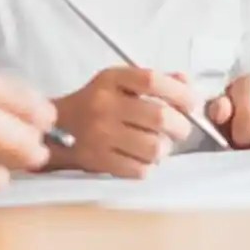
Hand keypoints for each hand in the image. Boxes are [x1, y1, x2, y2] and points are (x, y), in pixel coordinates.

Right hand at [49, 67, 197, 177]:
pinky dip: (147, 165)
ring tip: (157, 143)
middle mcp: (104, 105)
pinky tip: (139, 156)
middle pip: (160, 117)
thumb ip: (158, 81)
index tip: (192, 103)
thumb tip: (188, 86)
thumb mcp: (123, 82)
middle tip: (179, 129)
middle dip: (180, 126)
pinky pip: (140, 169)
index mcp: (112, 79)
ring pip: (155, 147)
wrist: (57, 125)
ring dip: (164, 148)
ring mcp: (99, 135)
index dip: (180, 92)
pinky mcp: (98, 161)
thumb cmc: (100, 102)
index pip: (153, 81)